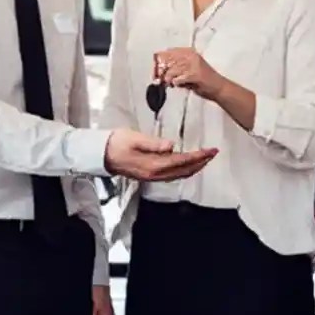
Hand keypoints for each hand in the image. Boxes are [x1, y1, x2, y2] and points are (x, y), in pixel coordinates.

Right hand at [103, 129, 217, 181]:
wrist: (100, 154)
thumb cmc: (116, 143)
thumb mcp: (134, 138)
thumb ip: (153, 143)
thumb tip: (171, 146)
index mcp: (153, 165)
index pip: (182, 161)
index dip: (198, 156)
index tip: (210, 150)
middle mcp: (155, 174)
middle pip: (184, 171)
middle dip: (201, 162)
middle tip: (213, 153)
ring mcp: (152, 176)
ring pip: (179, 175)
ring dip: (194, 167)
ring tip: (205, 159)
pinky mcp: (149, 175)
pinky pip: (172, 175)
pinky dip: (184, 170)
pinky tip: (187, 165)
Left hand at [154, 47, 225, 100]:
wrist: (219, 88)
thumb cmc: (202, 81)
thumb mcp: (186, 70)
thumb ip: (173, 69)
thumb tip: (157, 73)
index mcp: (188, 52)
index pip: (166, 53)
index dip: (157, 63)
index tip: (155, 73)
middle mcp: (191, 55)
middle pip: (166, 61)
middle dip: (161, 73)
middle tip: (161, 81)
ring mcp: (194, 64)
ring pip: (171, 70)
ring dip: (168, 80)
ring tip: (171, 84)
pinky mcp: (196, 74)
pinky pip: (178, 79)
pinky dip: (176, 83)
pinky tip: (178, 85)